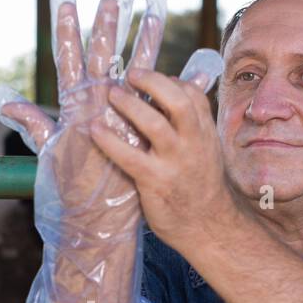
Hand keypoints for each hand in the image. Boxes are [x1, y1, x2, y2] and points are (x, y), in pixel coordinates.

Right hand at [0, 0, 166, 229]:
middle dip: (107, 22)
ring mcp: (117, 127)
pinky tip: (200, 60)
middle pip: (100, 56)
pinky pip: (168, 110)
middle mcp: (92, 113)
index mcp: (74, 110)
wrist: (90, 230)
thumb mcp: (54, 151)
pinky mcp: (140, 143)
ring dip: (143, 37)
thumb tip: (8, 102)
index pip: (69, 58)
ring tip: (151, 5)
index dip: (68, 26)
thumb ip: (37, 121)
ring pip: (134, 72)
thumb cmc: (73, 192)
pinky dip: (184, 84)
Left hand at [91, 60, 230, 254]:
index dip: (172, 80)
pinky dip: (109, 140)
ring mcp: (176, 163)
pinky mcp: (156, 182)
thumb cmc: (199, 186)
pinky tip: (94, 130)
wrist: (208, 227)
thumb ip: (191, 122)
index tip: (152, 79)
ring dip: (131, 105)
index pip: (193, 94)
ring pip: (156, 124)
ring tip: (112, 95)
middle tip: (131, 74)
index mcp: (205, 133)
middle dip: (153, 82)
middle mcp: (193, 143)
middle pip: (179, 101)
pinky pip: (130, 156)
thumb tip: (177, 87)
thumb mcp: (206, 150)